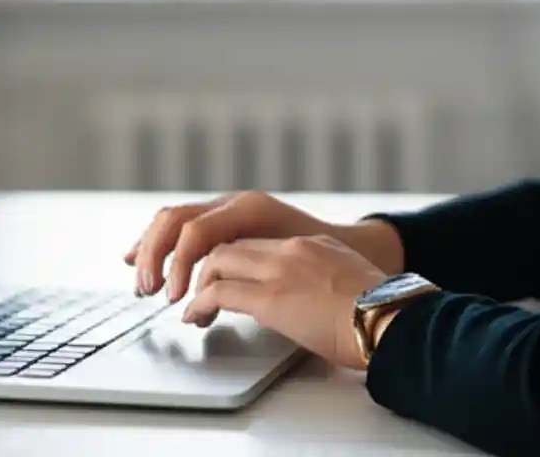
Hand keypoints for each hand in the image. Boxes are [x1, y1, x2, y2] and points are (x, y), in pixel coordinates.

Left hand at [123, 190, 402, 301]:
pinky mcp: (274, 294)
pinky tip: (195, 316)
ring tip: (174, 303)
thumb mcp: (330, 272)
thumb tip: (284, 291)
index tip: (155, 248)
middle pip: (203, 230)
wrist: (393, 316)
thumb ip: (298, 270)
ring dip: (184, 282)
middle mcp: (279, 241)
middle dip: (167, 251)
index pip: (221, 223)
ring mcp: (276, 264)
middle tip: (145, 276)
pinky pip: (220, 291)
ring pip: (209, 257)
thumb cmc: (371, 304)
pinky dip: (200, 304)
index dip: (183, 236)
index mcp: (291, 236)